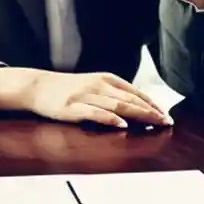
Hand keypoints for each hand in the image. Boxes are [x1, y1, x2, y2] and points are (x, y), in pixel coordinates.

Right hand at [0, 67, 172, 128]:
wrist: (37, 86)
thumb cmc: (67, 89)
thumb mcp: (93, 85)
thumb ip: (113, 94)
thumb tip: (137, 106)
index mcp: (106, 79)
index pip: (135, 92)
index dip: (152, 104)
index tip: (166, 115)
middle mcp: (98, 85)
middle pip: (130, 99)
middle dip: (151, 111)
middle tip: (167, 122)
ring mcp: (85, 96)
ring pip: (117, 106)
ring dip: (138, 115)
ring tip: (153, 123)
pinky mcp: (72, 108)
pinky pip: (95, 113)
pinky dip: (110, 119)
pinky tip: (123, 125)